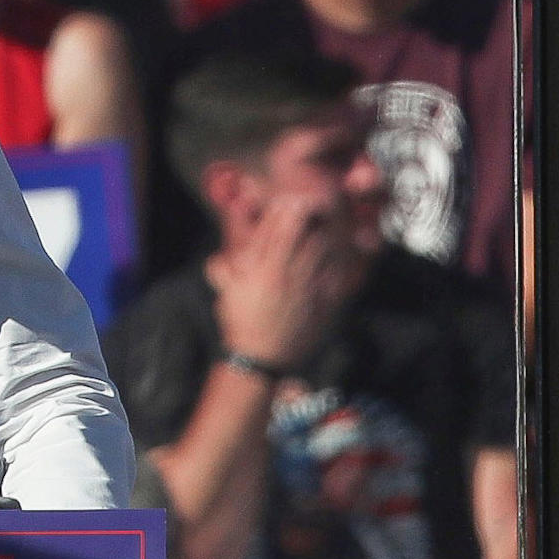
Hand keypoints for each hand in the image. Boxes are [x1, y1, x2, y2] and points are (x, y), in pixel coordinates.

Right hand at [206, 190, 349, 371]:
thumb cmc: (241, 322)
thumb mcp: (226, 290)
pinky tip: (334, 255)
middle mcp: (287, 274)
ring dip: (323, 233)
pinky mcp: (323, 302)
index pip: (278, 227)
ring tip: (323, 226)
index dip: (287, 208)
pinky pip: (336, 273)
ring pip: (323, 248)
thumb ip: (222, 265)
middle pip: (306, 232)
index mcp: (263, 268)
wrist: (262, 357)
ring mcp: (308, 288)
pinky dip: (336, 260)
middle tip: (314, 204)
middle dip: (311, 214)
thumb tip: (221, 250)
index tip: (290, 201)